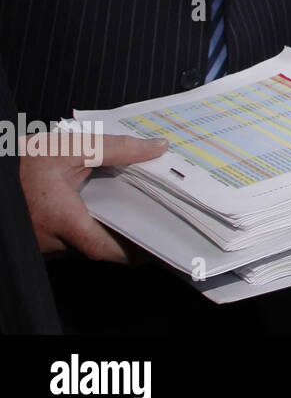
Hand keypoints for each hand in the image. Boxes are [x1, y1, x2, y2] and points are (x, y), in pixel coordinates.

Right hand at [20, 133, 167, 260]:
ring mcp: (43, 242)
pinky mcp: (38, 238)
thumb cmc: (24, 159)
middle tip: (156, 220)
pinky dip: (89, 225)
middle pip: (99, 247)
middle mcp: (50, 239)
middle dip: (127, 236)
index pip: (104, 249)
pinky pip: (69, 238)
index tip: (158, 241)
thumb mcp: (72, 146)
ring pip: (84, 243)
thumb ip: (117, 148)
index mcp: (61, 219)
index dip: (134, 250)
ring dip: (108, 229)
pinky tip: (106, 206)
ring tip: (138, 209)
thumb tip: (156, 148)